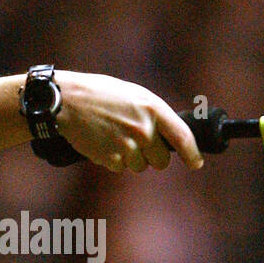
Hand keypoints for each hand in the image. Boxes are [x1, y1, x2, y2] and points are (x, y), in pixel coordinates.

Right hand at [51, 71, 203, 173]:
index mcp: (152, 108)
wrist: (67, 101)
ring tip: (112, 136)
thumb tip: (166, 136)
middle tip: (135, 142)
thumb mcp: (133, 94)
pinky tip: (101, 141)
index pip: (182, 136)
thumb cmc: (99, 94)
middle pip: (161, 161)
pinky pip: (120, 168)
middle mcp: (144, 129)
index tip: (196, 163)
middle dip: (151, 156)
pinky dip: (112, 159)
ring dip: (129, 157)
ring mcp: (127, 146)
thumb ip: (152, 114)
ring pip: (139, 166)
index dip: (192, 153)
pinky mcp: (111, 159)